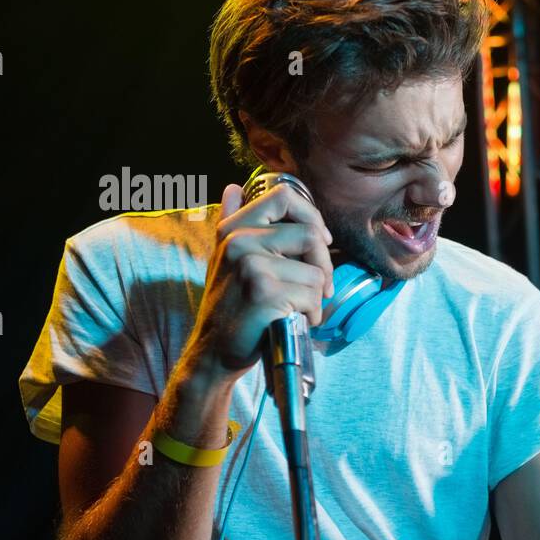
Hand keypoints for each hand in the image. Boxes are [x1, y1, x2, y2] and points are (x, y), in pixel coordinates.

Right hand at [184, 181, 335, 379]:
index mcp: (232, 229)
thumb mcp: (223, 259)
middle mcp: (239, 242)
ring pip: (316, 272)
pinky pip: (313, 296)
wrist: (214, 351)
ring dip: (317, 297)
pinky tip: (293, 320)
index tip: (320, 240)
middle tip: (321, 288)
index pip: (283, 196)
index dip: (312, 215)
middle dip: (325, 265)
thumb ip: (231, 222)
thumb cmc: (230, 306)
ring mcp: (251, 267)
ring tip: (297, 309)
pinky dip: (312, 314)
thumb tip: (233, 188)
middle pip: (311, 235)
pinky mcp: (265, 294)